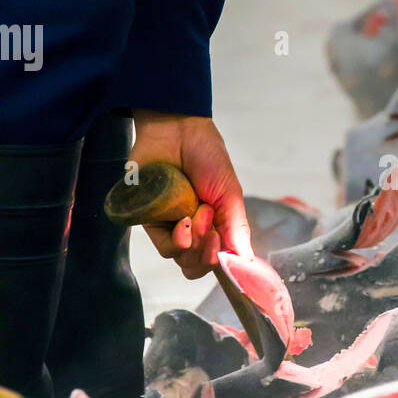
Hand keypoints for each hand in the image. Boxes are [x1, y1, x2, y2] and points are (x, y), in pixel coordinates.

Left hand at [130, 111, 253, 278]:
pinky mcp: (150, 222)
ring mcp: (172, 228)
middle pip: (199, 265)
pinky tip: (184, 222)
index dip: (225, 264)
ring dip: (195, 242)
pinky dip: (177, 240)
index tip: (230, 254)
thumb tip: (246, 259)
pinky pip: (164, 246)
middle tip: (214, 231)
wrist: (176, 132)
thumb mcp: (230, 193)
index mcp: (217, 225)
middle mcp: (194, 231)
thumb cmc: (206, 158)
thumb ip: (236, 227)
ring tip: (199, 214)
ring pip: (181, 259)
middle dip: (209, 254)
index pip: (220, 260)